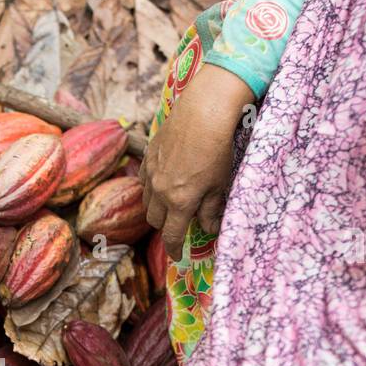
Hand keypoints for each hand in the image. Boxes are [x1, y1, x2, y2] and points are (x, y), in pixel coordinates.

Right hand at [140, 64, 255, 258]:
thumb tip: (207, 229)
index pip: (171, 236)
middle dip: (166, 227)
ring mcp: (151, 173)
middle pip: (155, 221)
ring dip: (157, 208)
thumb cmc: (218, 148)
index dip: (175, 249)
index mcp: (179, 202)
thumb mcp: (220, 184)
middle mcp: (160, 191)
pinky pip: (144, 180)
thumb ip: (211, 210)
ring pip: (147, 201)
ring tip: (171, 204)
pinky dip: (152, 188)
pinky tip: (164, 181)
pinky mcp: (149, 156)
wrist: (204, 110)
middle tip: (179, 225)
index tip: (179, 256)